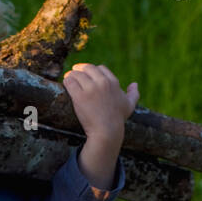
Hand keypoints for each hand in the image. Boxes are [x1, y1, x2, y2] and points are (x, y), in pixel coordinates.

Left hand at [63, 64, 139, 191]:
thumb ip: (133, 94)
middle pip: (87, 68)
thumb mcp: (129, 106)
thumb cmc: (118, 119)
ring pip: (76, 74)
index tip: (87, 74)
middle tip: (74, 72)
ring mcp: (90, 89)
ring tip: (68, 78)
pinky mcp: (79, 96)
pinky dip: (66, 81)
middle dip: (80, 69)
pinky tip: (66, 83)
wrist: (107, 132)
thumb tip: (135, 84)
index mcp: (113, 82)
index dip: (92, 70)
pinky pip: (69, 82)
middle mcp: (102, 83)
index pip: (99, 68)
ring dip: (71, 75)